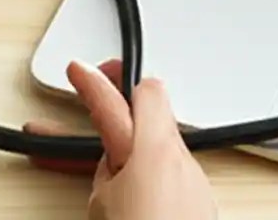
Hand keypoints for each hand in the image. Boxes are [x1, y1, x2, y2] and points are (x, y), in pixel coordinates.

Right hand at [25, 60, 216, 219]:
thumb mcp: (102, 204)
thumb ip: (105, 171)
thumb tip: (111, 164)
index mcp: (151, 149)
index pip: (118, 99)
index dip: (93, 83)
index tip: (79, 72)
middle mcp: (178, 158)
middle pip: (148, 107)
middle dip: (117, 99)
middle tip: (91, 90)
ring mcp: (192, 178)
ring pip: (158, 140)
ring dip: (131, 137)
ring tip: (96, 153)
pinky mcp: (199, 200)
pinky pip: (169, 168)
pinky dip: (146, 166)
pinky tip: (129, 183)